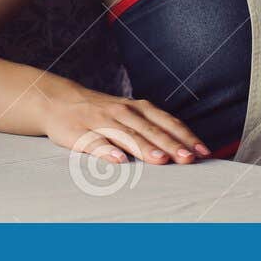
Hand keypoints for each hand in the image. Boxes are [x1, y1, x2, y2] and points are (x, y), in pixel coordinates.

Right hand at [39, 86, 207, 165]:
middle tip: (188, 158)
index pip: (167, 122)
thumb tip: (185, 150)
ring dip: (145, 147)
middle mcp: (122, 112)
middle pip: (150, 130)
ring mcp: (101, 121)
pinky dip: (108, 151)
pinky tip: (119, 160)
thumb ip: (153, 129)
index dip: (185, 136)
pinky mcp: (80, 132)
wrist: (57, 100)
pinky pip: (96, 142)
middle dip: (171, 144)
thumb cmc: (102, 113)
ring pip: (126, 135)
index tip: (203, 152)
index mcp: (137, 108)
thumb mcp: (129, 114)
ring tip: (161, 160)